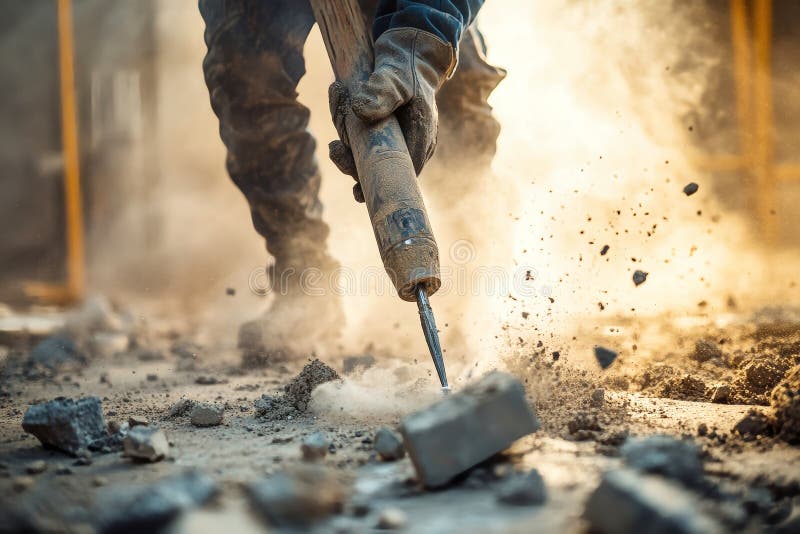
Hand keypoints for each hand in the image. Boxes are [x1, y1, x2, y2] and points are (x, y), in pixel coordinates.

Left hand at [328, 28, 454, 201]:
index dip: (382, 185)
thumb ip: (381, 91)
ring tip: (334, 146)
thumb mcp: (395, 76)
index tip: (357, 193)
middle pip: (386, 171)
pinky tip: (339, 136)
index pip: (405, 171)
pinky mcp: (389, 137)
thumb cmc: (404, 68)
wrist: (409, 58)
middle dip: (357, 167)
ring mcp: (402, 142)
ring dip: (351, 154)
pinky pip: (369, 148)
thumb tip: (359, 109)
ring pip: (374, 160)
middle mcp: (414, 144)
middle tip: (335, 150)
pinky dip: (352, 142)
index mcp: (421, 135)